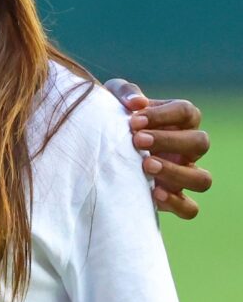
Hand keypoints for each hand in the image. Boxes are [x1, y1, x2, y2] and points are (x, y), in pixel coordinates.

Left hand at [105, 80, 210, 219]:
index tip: (134, 121)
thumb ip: (125, 93)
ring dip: (177, 173)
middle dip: (169, 141)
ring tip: (146, 166)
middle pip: (199, 143)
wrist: (99, 148)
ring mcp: (183, 173)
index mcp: (179, 120)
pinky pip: (190, 208)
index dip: (162, 116)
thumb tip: (137, 103)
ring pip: (202, 178)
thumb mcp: (114, 100)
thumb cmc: (113, 118)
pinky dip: (176, 203)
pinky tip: (153, 193)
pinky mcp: (173, 198)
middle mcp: (187, 147)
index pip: (186, 112)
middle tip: (137, 141)